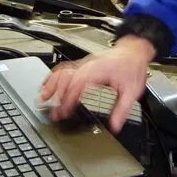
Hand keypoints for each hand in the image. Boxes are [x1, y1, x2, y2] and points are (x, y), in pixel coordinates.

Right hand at [39, 36, 153, 132]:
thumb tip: (114, 126)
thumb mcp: (132, 91)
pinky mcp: (83, 64)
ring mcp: (84, 64)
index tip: (63, 112)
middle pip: (65, 77)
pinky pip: (64, 68)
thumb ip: (122, 110)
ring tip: (42, 98)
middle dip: (56, 95)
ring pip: (62, 71)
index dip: (67, 99)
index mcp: (98, 71)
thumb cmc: (132, 67)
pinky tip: (48, 84)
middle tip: (52, 112)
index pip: (77, 84)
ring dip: (51, 84)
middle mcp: (88, 66)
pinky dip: (54, 77)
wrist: (133, 50)